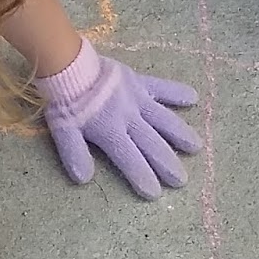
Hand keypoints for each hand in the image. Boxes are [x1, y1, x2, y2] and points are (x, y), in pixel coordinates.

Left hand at [36, 39, 200, 198]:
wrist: (69, 65)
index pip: (129, 158)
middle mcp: (130, 117)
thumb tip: (84, 178)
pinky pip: (162, 87)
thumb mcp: (63, 130)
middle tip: (182, 180)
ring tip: (196, 147)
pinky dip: (177, 92)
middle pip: (151, 144)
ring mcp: (137, 99)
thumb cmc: (65, 100)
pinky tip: (194, 98)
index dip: (142, 176)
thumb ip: (74, 153)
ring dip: (180, 134)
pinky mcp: (139, 82)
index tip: (155, 193)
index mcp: (110, 131)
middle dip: (167, 163)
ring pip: (163, 119)